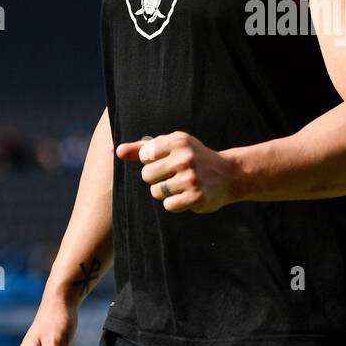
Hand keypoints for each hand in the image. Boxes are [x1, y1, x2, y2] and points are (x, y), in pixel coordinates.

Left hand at [115, 131, 237, 213]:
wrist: (228, 174)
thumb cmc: (193, 158)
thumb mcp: (171, 147)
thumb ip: (142, 149)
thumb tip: (118, 152)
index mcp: (178, 140)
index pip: (144, 156)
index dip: (153, 162)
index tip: (168, 162)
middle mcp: (185, 157)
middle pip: (147, 175)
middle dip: (157, 179)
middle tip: (175, 176)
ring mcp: (191, 177)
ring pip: (156, 192)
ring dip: (166, 193)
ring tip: (182, 186)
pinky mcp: (196, 196)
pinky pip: (168, 205)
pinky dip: (175, 204)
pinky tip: (187, 196)